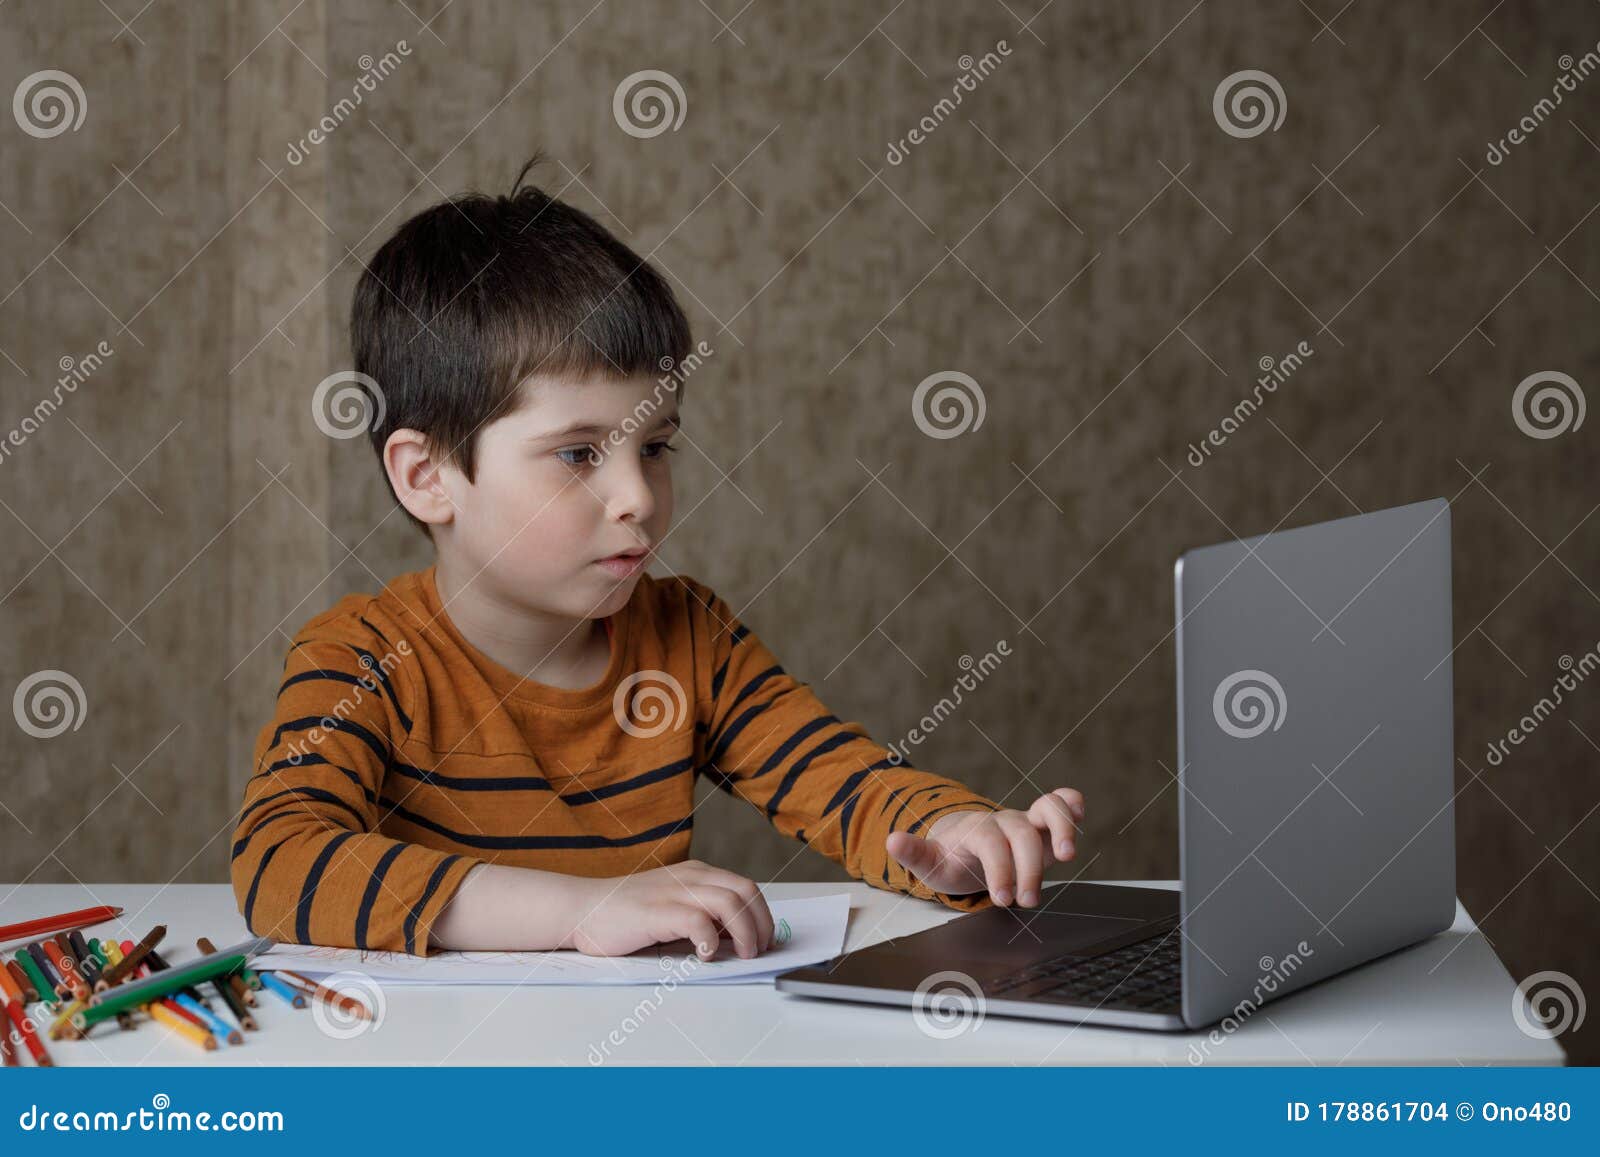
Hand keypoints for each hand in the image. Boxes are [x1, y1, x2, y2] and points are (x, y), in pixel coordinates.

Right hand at [561, 860, 776, 960]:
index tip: (766, 940)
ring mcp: (673, 892)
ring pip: (729, 902)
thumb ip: (703, 917)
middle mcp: (690, 877)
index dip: (763, 915)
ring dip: (745, 932)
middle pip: (746, 891)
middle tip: (759, 950)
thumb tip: (738, 939)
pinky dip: (709, 939)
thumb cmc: (626, 915)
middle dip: (761, 923)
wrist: (582, 909)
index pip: (746, 887)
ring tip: (741, 954)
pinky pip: (697, 920)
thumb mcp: (673, 909)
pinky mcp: (656, 911)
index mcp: (697, 874)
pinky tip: (705, 955)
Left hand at [885, 788, 1084, 906]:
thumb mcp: (929, 862)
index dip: (1000, 868)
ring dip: (1061, 827)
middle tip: (1025, 902)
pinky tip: (1079, 815)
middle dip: (1028, 868)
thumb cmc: (950, 857)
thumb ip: (914, 853)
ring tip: (1067, 855)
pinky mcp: (1044, 830)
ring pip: (1048, 809)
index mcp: (975, 830)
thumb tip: (891, 840)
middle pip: (1022, 833)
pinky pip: (1061, 805)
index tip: (1001, 898)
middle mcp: (1003, 822)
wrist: (964, 848)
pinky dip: (1072, 805)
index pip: (991, 843)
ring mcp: (1025, 823)